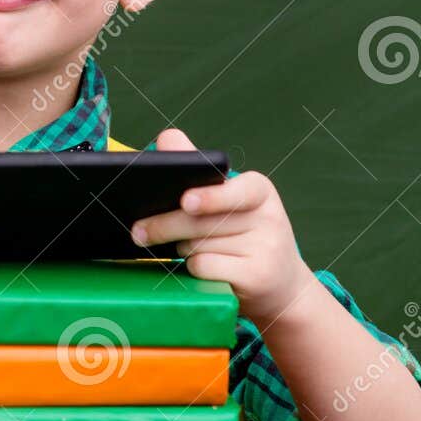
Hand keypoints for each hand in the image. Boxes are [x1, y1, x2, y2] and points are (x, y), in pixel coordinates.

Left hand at [132, 127, 312, 327]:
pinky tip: (200, 267)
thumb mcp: (230, 199)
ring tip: (185, 248)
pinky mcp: (258, 277)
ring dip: (181, 248)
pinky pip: (207, 268)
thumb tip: (167, 138)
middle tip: (139, 232)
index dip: (210, 197)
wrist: (281, 283)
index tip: (186, 201)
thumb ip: (198, 169)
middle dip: (165, 226)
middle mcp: (269, 217)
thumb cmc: (244, 233)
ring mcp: (267, 249)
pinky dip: (194, 268)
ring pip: (200, 246)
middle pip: (202, 222)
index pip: (235, 190)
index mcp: (259, 189)